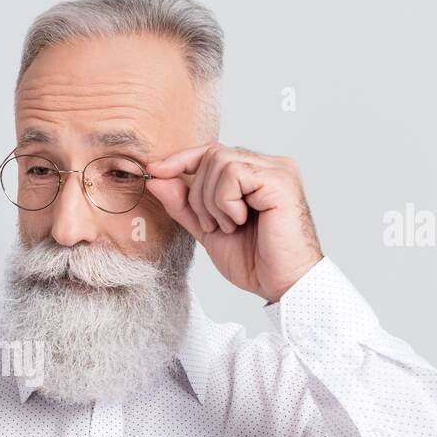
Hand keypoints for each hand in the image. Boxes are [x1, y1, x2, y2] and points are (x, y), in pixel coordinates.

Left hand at [146, 143, 322, 303]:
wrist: (282, 284)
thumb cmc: (255, 261)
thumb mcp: (207, 230)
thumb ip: (184, 204)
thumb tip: (155, 178)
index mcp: (255, 174)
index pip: (212, 152)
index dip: (181, 160)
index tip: (155, 171)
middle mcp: (269, 165)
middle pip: (212, 154)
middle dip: (199, 194)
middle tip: (214, 226)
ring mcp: (277, 170)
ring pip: (220, 161)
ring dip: (212, 201)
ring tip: (229, 226)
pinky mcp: (280, 180)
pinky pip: (233, 174)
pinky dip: (226, 202)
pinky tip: (240, 222)